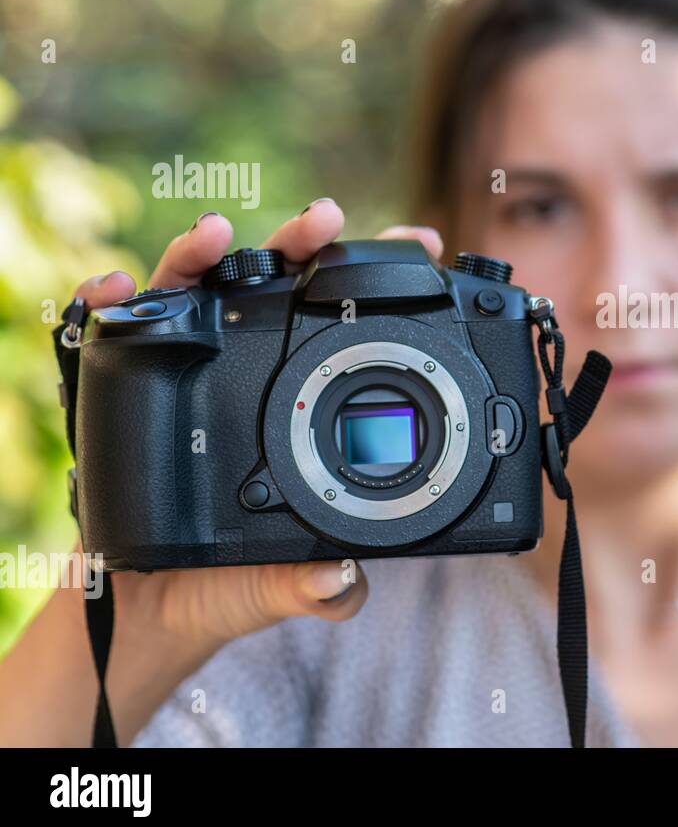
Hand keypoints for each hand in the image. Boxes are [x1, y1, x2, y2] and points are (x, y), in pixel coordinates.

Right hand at [0, 204, 445, 744]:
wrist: (157, 607)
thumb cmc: (232, 584)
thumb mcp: (286, 586)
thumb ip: (321, 590)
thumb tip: (341, 582)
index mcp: (306, 406)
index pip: (350, 329)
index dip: (382, 282)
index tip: (422, 245)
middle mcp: (254, 377)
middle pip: (280, 290)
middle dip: (304, 243)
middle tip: (324, 219)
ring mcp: (192, 373)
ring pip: (201, 293)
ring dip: (204, 253)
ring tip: (215, 233)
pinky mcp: (130, 388)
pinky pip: (110, 334)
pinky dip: (106, 303)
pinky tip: (112, 288)